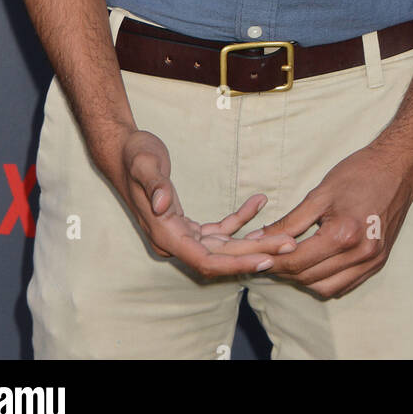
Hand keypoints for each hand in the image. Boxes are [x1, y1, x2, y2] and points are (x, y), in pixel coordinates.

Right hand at [107, 128, 297, 276]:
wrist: (122, 151)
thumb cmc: (133, 155)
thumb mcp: (144, 164)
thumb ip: (154, 184)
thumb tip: (163, 206)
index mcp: (165, 234)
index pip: (206, 261)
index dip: (237, 263)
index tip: (265, 260)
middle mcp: (174, 240)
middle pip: (221, 258)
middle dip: (256, 253)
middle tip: (290, 246)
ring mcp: (181, 234)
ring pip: (224, 246)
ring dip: (253, 241)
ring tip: (285, 235)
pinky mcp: (186, 223)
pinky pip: (219, 228)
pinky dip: (239, 218)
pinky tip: (258, 202)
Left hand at [200, 142, 412, 297]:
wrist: (398, 167)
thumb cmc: (359, 173)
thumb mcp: (320, 192)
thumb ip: (290, 221)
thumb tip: (260, 238)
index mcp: (343, 234)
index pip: (296, 261)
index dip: (271, 260)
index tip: (253, 254)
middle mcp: (360, 254)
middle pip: (309, 277)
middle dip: (283, 270)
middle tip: (265, 258)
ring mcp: (372, 261)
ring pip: (326, 287)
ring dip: (303, 279)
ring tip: (288, 261)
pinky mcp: (379, 262)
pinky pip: (345, 285)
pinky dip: (325, 281)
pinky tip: (313, 266)